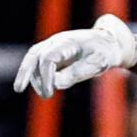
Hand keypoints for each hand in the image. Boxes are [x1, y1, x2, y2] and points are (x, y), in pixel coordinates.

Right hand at [14, 14, 136, 98]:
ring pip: (33, 58)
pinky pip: (36, 62)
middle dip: (29, 74)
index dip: (45, 76)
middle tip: (35, 93)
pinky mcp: (52, 53)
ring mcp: (52, 46)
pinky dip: (33, 74)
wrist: (107, 42)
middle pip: (34, 55)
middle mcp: (56, 42)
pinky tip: (39, 88)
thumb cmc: (104, 53)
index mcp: (68, 42)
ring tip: (45, 94)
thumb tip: (56, 84)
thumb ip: (78, 73)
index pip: (48, 57)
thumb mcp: (98, 64)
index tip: (49, 92)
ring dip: (32, 77)